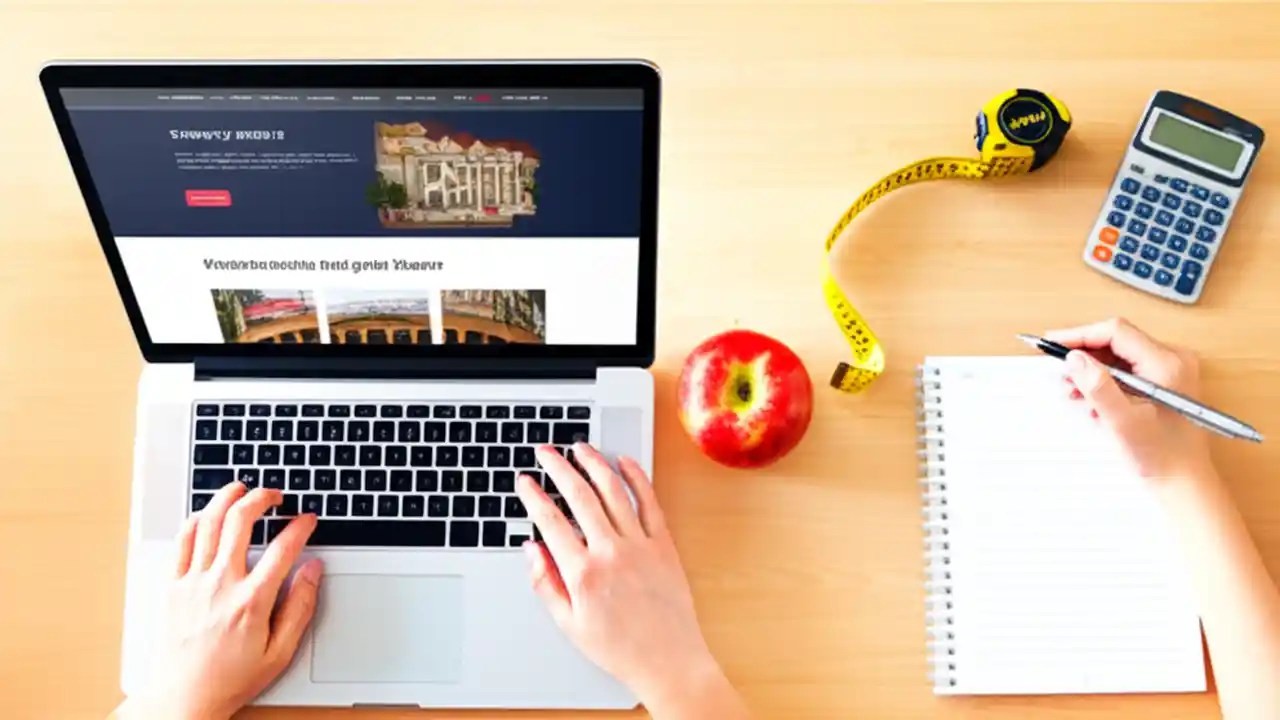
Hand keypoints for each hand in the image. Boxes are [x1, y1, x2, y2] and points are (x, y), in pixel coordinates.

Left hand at [116, 482, 321, 719]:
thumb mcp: (280, 652)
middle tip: (274, 495)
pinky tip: (208, 514)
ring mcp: (193, 583)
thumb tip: (313, 571)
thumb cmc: (231, 679)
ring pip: (209, 522)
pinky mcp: (173, 586)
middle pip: (241, 521)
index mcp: (251, 602)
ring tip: (240, 488)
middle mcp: (220, 585)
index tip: (307, 519)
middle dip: (262, 498)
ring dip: (226, 498)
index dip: (300, 527)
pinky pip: (183, 541)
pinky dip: (196, 520)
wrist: (184, 697)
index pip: (283, 548)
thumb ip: (301, 607)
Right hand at [516, 444, 744, 716]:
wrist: (668, 660)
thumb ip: (545, 584)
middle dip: (558, 468)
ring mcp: (640, 545)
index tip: (524, 480)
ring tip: (580, 448)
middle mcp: (610, 553)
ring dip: (594, 463)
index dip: (533, 496)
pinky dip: (637, 478)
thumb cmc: (619, 647)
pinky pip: (650, 502)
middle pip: (579, 496)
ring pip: (614, 491)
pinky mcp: (664, 545)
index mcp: (582, 574)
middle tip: (546, 452)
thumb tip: (531, 550)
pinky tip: (625, 462)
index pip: (550, 522)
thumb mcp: (569, 624)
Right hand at [1047, 317, 1213, 480]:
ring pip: (1118, 357)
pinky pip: (1125, 371)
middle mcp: (1172, 361)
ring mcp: (1168, 372)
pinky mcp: (1162, 383)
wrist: (1183, 483)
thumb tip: (1074, 358)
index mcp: (1167, 364)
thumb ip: (1097, 386)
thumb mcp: (1122, 422)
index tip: (1052, 344)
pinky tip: (1092, 402)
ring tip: (1073, 392)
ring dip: (1091, 372)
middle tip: (1059, 373)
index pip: (1115, 332)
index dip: (1080, 336)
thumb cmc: (1162, 457)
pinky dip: (1104, 382)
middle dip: (1084, 357)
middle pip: (1115, 342)